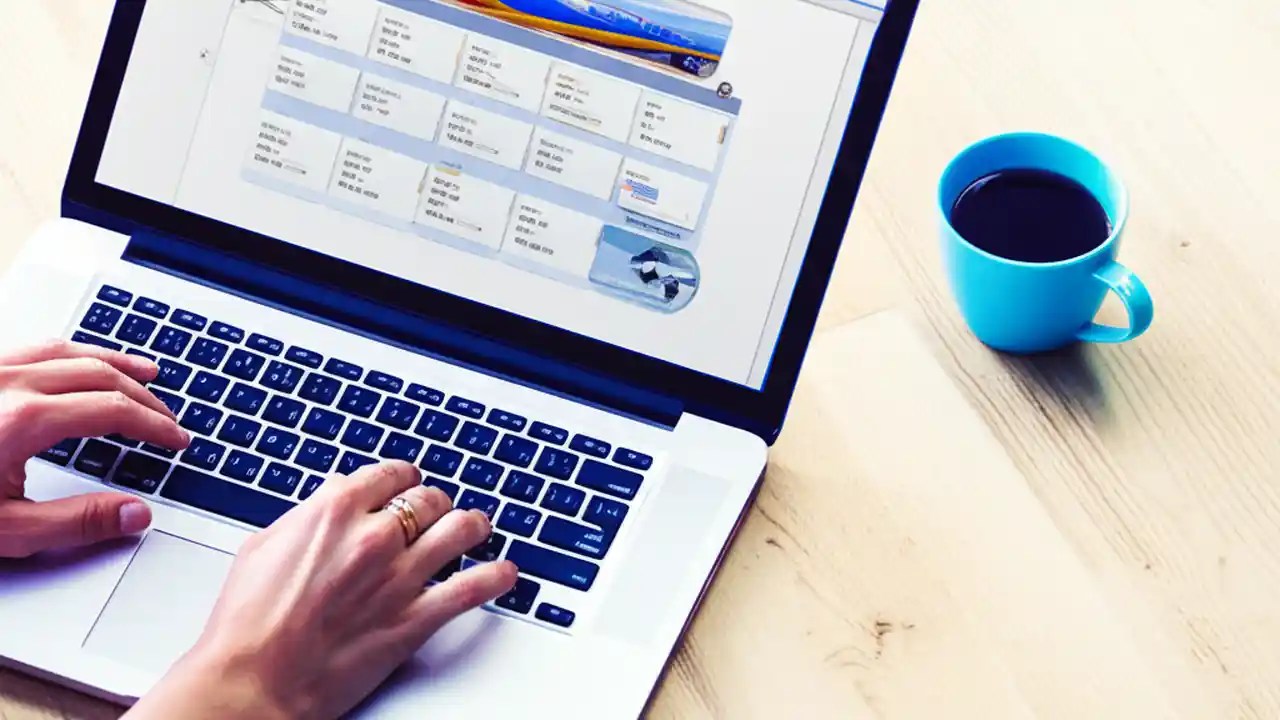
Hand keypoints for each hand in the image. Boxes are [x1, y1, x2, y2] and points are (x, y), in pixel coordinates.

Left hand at [0, 340, 189, 557]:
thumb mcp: (5, 530)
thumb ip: (76, 523)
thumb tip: (135, 515)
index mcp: (22, 419)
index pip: (112, 409)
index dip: (153, 424)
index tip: (174, 439)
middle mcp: (7, 383)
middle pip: (98, 374)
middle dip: (143, 396)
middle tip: (167, 418)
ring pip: (68, 350)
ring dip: (113, 361)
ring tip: (143, 372)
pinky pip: (35, 348)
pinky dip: (72, 353)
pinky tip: (79, 362)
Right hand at [126, 461, 517, 719]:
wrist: (251, 682)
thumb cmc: (247, 623)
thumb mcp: (264, 546)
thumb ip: (308, 515)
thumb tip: (334, 498)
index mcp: (334, 511)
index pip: (391, 475)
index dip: (403, 479)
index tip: (407, 485)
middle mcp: (374, 537)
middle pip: (429, 500)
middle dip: (436, 503)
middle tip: (438, 511)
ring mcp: (399, 578)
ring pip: (460, 531)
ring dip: (473, 526)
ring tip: (478, 527)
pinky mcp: (414, 620)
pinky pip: (472, 590)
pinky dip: (495, 578)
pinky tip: (504, 573)